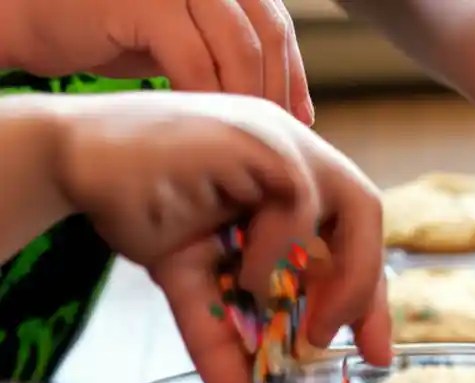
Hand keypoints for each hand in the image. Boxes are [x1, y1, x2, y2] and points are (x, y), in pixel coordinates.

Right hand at [6, 0, 312, 123]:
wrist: (32, 17)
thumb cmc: (110, 29)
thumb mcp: (183, 34)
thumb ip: (228, 48)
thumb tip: (287, 95)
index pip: (275, 21)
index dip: (293, 72)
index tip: (301, 117)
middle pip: (265, 32)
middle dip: (277, 90)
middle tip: (279, 136)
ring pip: (238, 46)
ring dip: (247, 97)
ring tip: (245, 136)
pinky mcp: (144, 2)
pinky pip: (195, 59)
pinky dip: (207, 97)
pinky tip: (206, 126)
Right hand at [51, 92, 390, 382]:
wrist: (73, 161)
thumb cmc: (140, 206)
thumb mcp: (195, 284)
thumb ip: (221, 336)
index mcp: (294, 182)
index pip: (355, 240)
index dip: (369, 298)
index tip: (374, 354)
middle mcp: (298, 154)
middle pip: (367, 218)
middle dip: (363, 288)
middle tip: (328, 338)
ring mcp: (283, 138)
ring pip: (354, 205)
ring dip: (324, 271)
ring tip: (268, 300)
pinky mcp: (261, 138)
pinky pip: (301, 198)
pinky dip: (282, 246)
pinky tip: (242, 269)